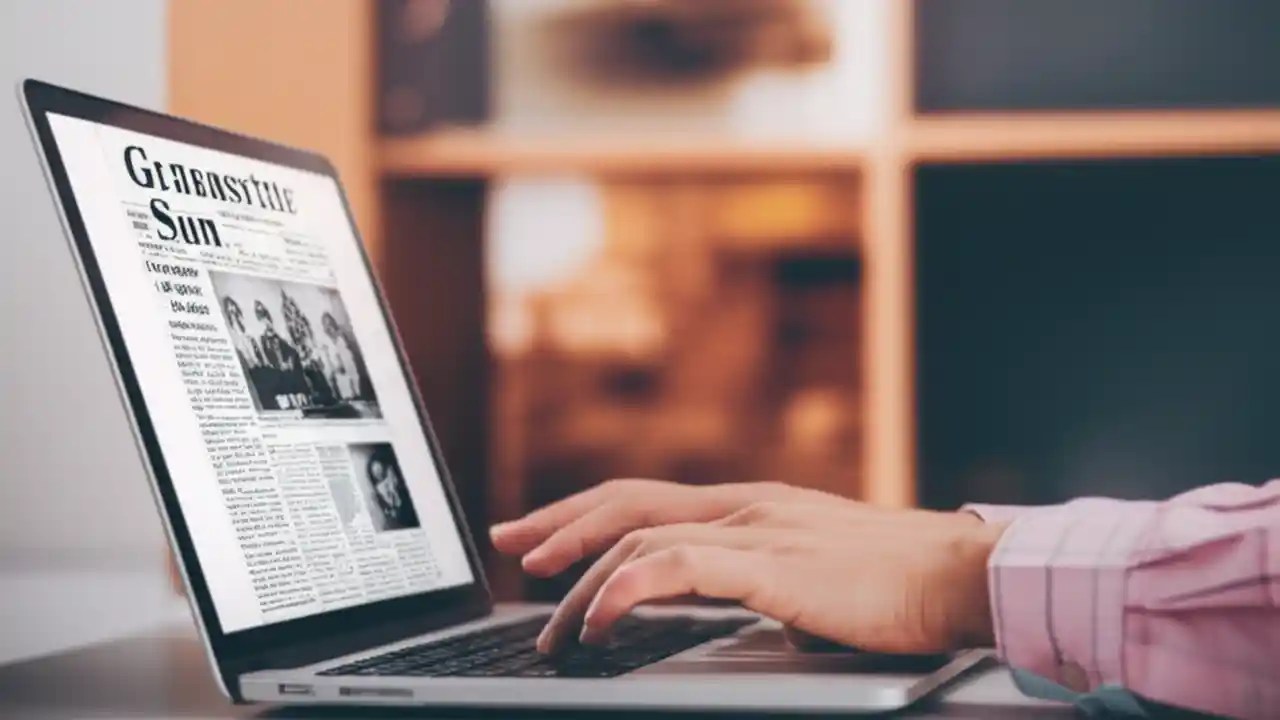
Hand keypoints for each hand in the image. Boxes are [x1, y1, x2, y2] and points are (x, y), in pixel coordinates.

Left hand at [490, 480, 1004, 654]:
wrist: (959, 574)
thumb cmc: (897, 582)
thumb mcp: (817, 576)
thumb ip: (775, 584)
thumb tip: (762, 616)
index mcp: (750, 506)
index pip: (645, 498)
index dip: (583, 512)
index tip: (537, 532)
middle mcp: (743, 506)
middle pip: (626, 503)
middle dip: (559, 525)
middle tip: (512, 548)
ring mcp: (756, 529)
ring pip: (640, 539)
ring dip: (585, 581)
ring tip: (555, 623)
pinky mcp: (772, 564)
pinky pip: (678, 568)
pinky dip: (627, 591)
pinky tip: (602, 619)